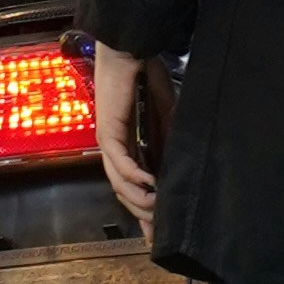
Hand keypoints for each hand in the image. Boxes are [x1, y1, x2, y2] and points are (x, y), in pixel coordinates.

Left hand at [89, 38, 169, 226]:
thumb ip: (167, 140)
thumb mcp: (165, 115)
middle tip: (157, 235)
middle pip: (124, 192)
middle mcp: (114, 148)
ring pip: (120, 183)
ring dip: (138, 199)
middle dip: (141, 215)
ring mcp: (109, 141)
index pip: (133, 186)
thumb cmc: (145, 76)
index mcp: (127, 146)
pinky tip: (148, 185)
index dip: (145, 210)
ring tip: (157, 211)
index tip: (157, 232)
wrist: (131, 49)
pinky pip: (120, 162)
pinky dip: (134, 176)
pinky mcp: (109, 131)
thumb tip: (175, 168)